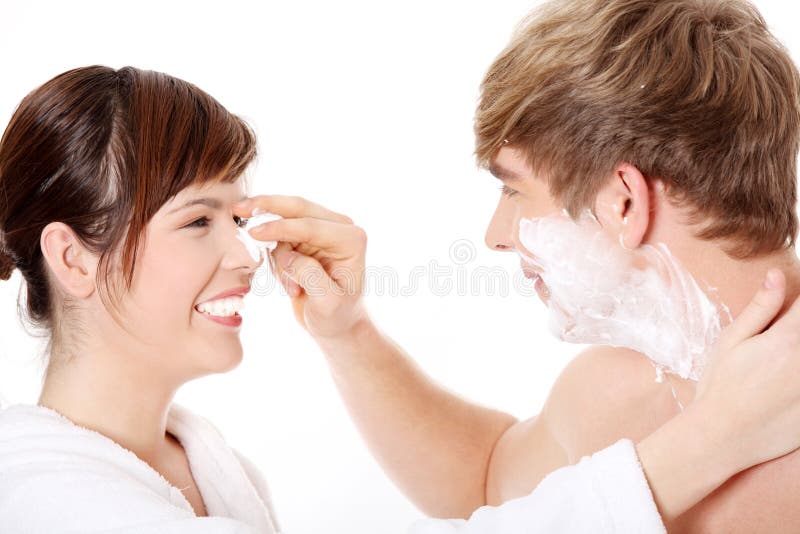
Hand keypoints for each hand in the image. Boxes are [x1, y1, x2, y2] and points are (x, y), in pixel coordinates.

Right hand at [233, 195, 367, 339]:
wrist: (335, 324)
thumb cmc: (337, 315)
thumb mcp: (328, 303)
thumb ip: (310, 276)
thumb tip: (288, 255)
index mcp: (352, 239)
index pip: (310, 226)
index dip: (280, 228)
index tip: (254, 233)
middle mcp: (340, 228)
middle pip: (297, 208)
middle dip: (267, 206)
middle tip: (238, 209)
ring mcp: (323, 230)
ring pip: (283, 225)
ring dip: (277, 258)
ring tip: (291, 288)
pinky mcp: (306, 237)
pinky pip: (279, 237)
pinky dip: (276, 260)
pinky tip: (289, 283)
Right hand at [637, 269, 799, 519]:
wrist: (721, 436)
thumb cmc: (720, 386)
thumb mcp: (731, 341)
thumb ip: (760, 308)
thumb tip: (777, 274)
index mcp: (788, 338)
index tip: (793, 310)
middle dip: (799, 331)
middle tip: (784, 344)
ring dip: (799, 355)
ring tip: (784, 366)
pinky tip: (790, 383)